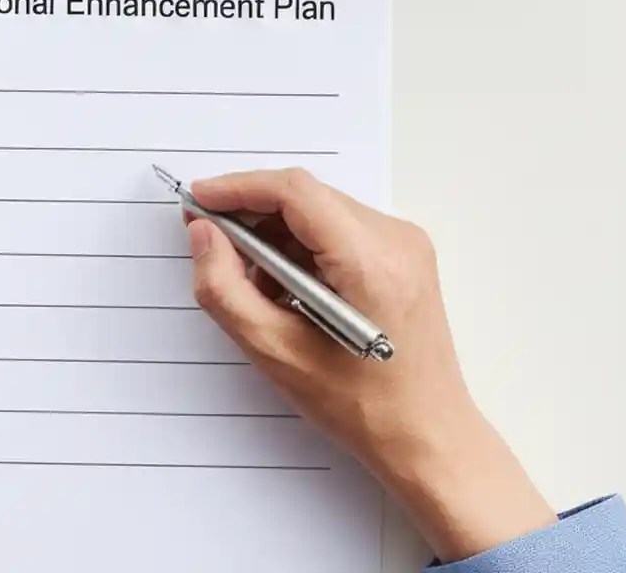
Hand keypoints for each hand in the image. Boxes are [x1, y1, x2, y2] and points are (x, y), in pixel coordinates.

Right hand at [185, 169, 554, 562]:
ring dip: (276, 235)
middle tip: (210, 242)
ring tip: (252, 284)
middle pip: (306, 198)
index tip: (198, 200)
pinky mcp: (403, 257)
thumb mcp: (275, 352)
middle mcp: (396, 241)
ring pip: (319, 212)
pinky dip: (301, 248)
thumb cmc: (361, 406)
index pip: (295, 193)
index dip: (238, 189)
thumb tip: (204, 235)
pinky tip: (285, 290)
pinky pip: (338, 230)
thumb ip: (225, 289)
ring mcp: (405, 246)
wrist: (426, 435)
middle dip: (252, 214)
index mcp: (370, 263)